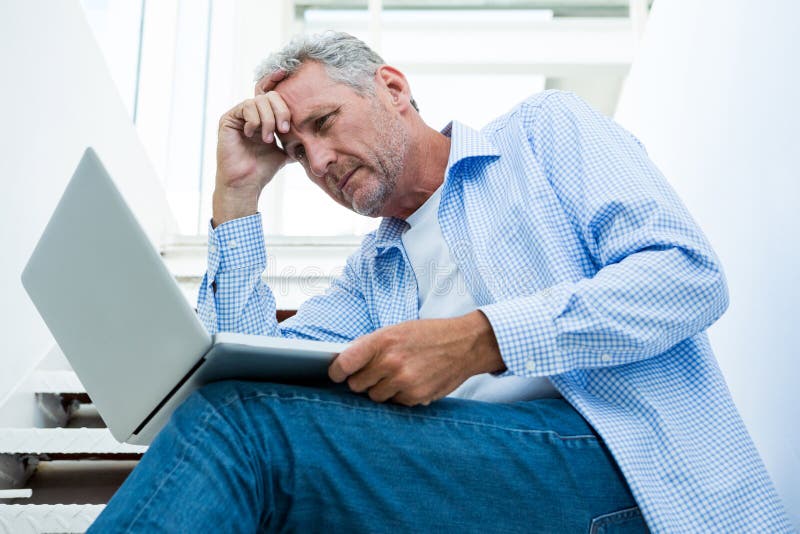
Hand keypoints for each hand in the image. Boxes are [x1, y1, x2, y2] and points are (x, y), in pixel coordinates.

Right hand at [212, 70, 290, 226]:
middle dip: (281, 111)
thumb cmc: (263, 170)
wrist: (246, 183)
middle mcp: (252, 113)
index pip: (272, 93)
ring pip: (260, 101)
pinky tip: (253, 134)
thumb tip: (316, 137)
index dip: (276, 79)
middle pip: (271, 95)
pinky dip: (255, 120)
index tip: (287, 71)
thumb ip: (296, 140)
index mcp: (265, 117)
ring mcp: (240, 115)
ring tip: (268, 139)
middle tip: (284, 130)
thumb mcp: (285, 152)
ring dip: (269, 120)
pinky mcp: (229, 119)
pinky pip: (246, 106)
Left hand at [329, 311, 505, 405]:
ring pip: (374, 397)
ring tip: (398, 375)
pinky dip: (399, 395)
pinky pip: (394, 403)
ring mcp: (403, 381)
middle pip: (357, 384)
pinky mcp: (415, 396)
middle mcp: (391, 362)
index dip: (337, 371)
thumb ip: (371, 346)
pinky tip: (412, 381)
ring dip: (381, 389)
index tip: (337, 374)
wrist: (464, 344)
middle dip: (363, 380)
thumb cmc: (428, 335)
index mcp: (382, 341)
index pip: (344, 364)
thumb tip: (345, 362)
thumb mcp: (397, 330)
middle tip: (377, 371)